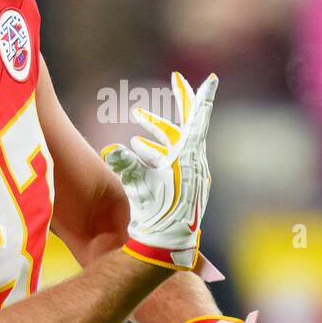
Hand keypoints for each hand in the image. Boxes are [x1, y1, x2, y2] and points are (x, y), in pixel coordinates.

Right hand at [102, 72, 216, 270]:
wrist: (167, 244)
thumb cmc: (155, 214)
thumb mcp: (139, 186)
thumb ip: (126, 165)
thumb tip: (111, 150)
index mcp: (188, 157)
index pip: (197, 119)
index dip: (201, 97)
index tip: (211, 78)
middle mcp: (195, 161)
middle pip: (189, 122)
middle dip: (180, 100)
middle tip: (176, 81)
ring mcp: (194, 171)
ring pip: (180, 138)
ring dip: (160, 126)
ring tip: (141, 114)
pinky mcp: (189, 181)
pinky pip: (177, 153)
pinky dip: (161, 144)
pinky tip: (141, 145)